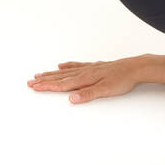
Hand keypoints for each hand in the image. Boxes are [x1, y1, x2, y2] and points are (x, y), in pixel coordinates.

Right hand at [26, 57, 144, 103]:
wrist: (134, 68)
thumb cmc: (122, 80)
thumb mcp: (105, 90)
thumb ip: (88, 94)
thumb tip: (71, 98)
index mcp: (85, 79)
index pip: (62, 84)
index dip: (47, 86)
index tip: (34, 87)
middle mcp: (84, 72)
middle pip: (60, 77)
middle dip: (44, 80)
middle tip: (30, 82)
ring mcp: (89, 69)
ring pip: (65, 72)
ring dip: (52, 74)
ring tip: (40, 74)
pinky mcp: (95, 67)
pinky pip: (76, 66)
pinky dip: (67, 66)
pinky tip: (61, 66)